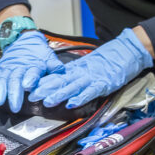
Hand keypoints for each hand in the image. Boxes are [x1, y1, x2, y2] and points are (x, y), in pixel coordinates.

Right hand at [0, 31, 64, 112]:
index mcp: (33, 64)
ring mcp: (8, 68)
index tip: (28, 86)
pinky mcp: (0, 70)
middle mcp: (19, 66)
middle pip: (15, 79)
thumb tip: (60, 71)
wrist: (22, 40)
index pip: (32, 71)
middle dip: (14, 93)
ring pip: (2, 80)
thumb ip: (54, 66)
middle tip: (15, 106)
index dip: (30, 78)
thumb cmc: (37, 53)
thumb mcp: (49, 57)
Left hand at [28, 27, 153, 108]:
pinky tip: (72, 103)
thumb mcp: (86, 66)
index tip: (28, 88)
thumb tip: (56, 84)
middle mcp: (81, 73)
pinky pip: (90, 92)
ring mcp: (92, 78)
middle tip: (31, 96)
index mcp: (75, 69)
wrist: (126, 51)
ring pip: (72, 87)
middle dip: (44, 89)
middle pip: (60, 81)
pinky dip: (81, 97)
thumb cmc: (106, 61)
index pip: (55, 76)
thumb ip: (73, 75)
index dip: (41, 82)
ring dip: (59, 94)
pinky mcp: (104, 84)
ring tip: (47, 102)